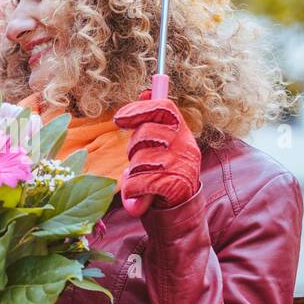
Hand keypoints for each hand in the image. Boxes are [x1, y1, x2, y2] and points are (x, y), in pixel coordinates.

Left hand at [112, 93, 201, 209]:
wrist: (180, 211)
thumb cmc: (165, 174)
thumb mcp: (163, 145)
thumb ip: (154, 122)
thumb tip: (145, 92)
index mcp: (182, 132)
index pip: (164, 107)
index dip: (139, 109)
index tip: (119, 118)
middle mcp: (185, 145)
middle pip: (146, 132)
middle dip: (133, 146)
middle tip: (136, 158)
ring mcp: (180, 165)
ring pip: (139, 159)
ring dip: (133, 172)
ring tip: (142, 179)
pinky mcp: (173, 186)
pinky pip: (137, 182)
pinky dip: (132, 190)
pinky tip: (138, 194)